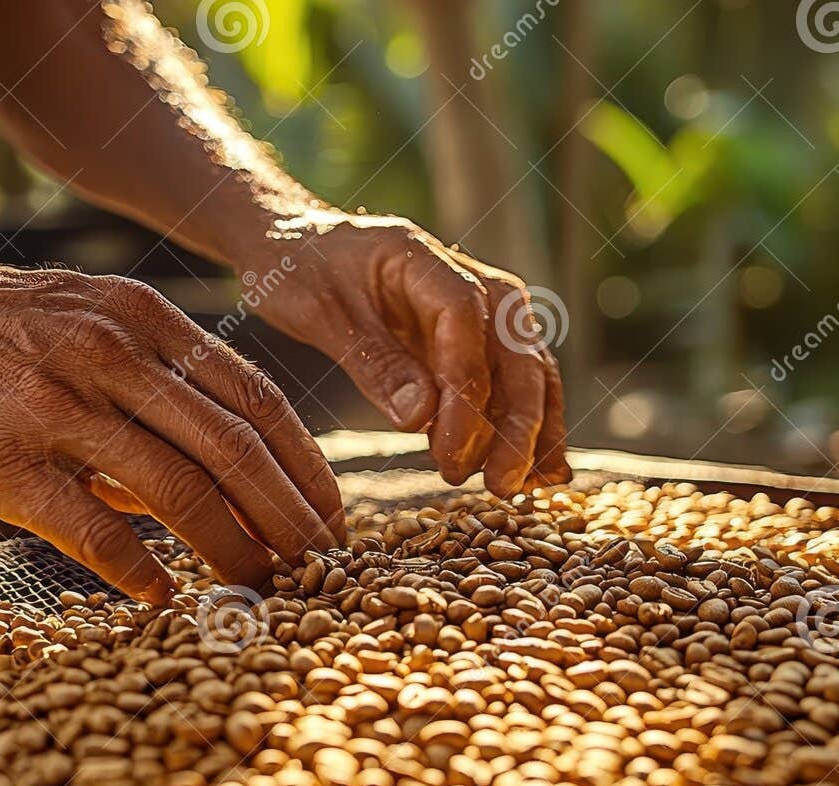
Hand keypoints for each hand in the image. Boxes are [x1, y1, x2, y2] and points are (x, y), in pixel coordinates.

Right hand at [0, 261, 343, 603]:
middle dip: (288, 517)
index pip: (255, 397)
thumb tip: (221, 480)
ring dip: (231, 548)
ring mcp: (55, 404)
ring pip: (175, 490)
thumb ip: (159, 387)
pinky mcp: (0, 460)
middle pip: (233, 447)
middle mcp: (110, 354)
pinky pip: (90, 529)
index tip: (333, 515)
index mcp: (144, 320)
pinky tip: (162, 597)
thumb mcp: (91, 321)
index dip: (305, 465)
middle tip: (319, 568)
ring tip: (258, 588)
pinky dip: (138, 570)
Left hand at [237, 211, 570, 496]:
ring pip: (531, 374)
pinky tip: (537, 474)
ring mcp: (487, 313)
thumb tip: (421, 418)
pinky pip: (518, 385)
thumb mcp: (321, 313)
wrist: (301, 245)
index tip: (454, 456)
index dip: (467, 397)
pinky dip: (528, 427)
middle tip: (499, 486)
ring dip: (532, 432)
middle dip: (516, 426)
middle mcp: (475, 282)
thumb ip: (374, 362)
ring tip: (520, 488)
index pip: (467, 327)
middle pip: (516, 354)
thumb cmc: (303, 270)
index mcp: (427, 263)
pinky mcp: (483, 343)